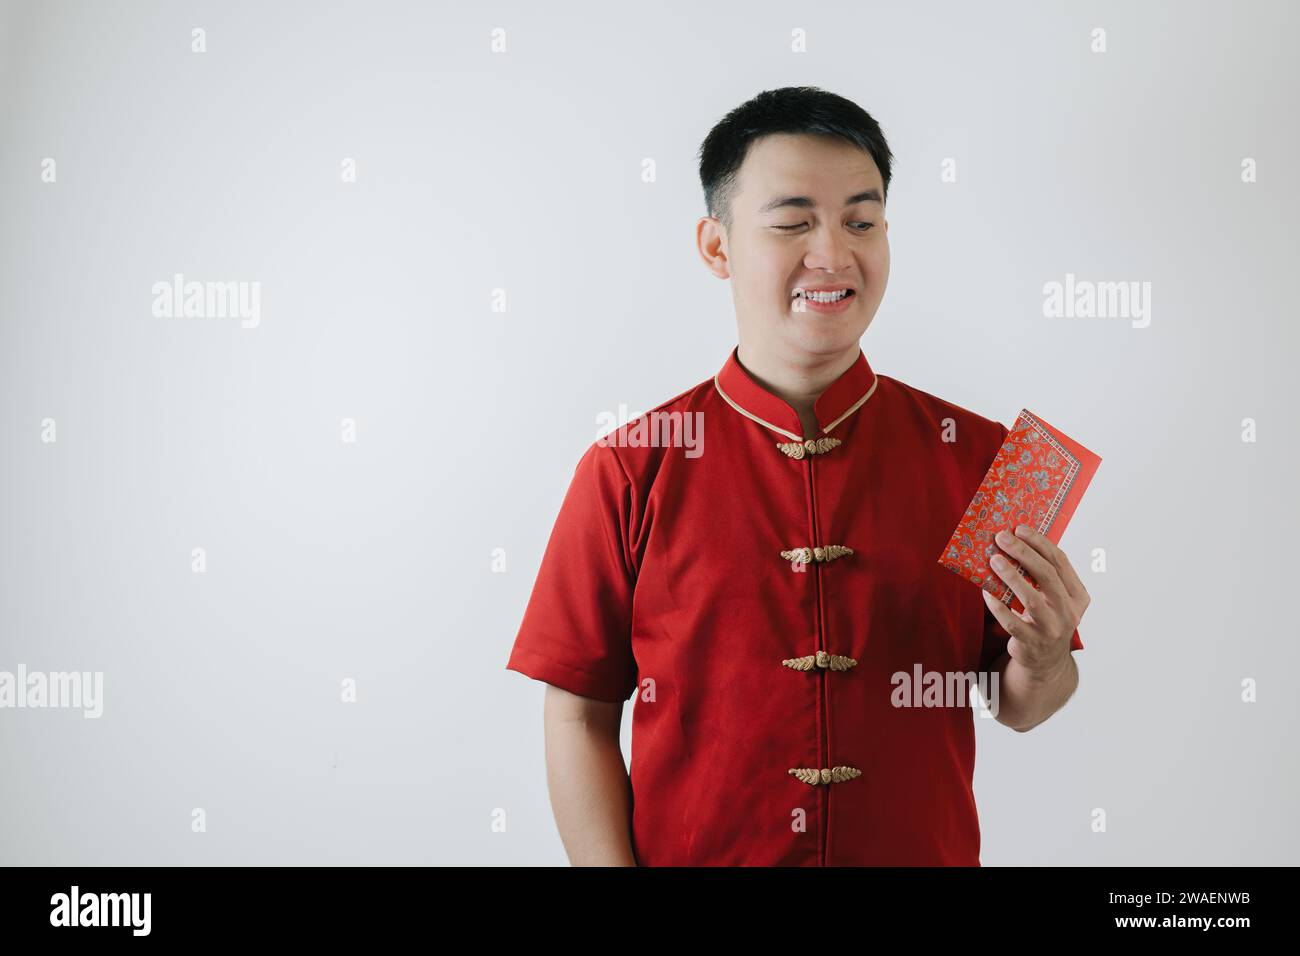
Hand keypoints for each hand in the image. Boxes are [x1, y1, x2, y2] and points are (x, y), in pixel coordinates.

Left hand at [982, 524, 1090, 675]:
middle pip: (1047, 576)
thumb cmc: (1045, 617)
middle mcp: (1069, 612)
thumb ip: (1043, 575)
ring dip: (1010, 576)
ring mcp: (1051, 629)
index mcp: (1078, 595)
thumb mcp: (1054, 598)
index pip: (1060, 562)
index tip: (1020, 529)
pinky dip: (997, 605)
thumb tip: (1014, 542)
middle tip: (1002, 538)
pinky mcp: (1032, 643)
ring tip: (993, 559)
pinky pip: (1011, 621)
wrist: (1045, 660)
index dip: (1040, 543)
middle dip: (1024, 553)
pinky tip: (985, 591)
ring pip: (1030, 599)